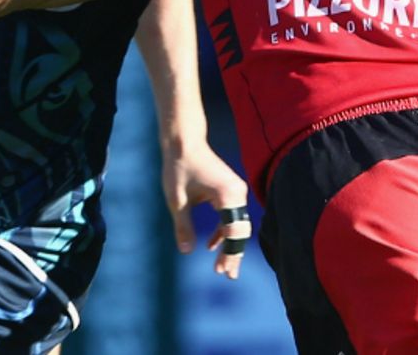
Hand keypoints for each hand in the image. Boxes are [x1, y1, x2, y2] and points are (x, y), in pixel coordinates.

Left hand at [162, 143, 251, 278]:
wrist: (184, 142)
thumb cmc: (179, 168)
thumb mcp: (177, 200)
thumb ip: (183, 226)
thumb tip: (186, 251)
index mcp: (228, 194)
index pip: (235, 231)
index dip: (230, 253)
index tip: (221, 270)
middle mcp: (238, 192)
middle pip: (240, 230)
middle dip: (234, 254)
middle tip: (228, 276)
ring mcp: (236, 191)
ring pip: (237, 224)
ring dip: (229, 245)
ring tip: (221, 268)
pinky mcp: (230, 190)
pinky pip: (232, 216)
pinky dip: (224, 231)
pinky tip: (210, 245)